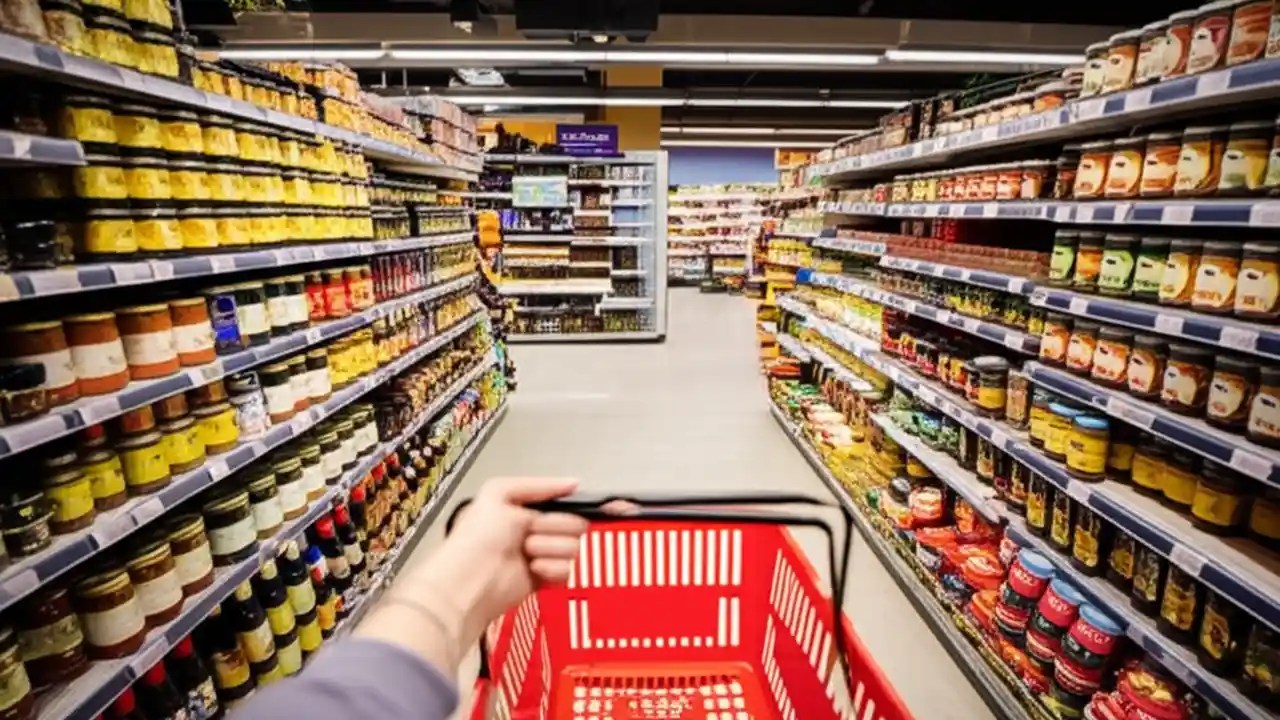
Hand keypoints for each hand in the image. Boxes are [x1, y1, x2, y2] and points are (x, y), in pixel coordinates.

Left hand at [442, 476, 588, 620]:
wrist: (472, 580)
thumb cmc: (478, 536)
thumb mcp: (500, 493)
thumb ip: (539, 485)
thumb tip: (574, 483)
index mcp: (526, 507)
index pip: (564, 502)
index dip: (577, 504)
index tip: (605, 505)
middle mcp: (536, 530)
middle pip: (575, 523)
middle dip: (554, 526)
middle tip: (529, 532)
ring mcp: (543, 555)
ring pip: (573, 547)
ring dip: (549, 548)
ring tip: (525, 553)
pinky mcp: (546, 579)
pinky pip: (568, 570)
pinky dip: (551, 569)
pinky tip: (533, 570)